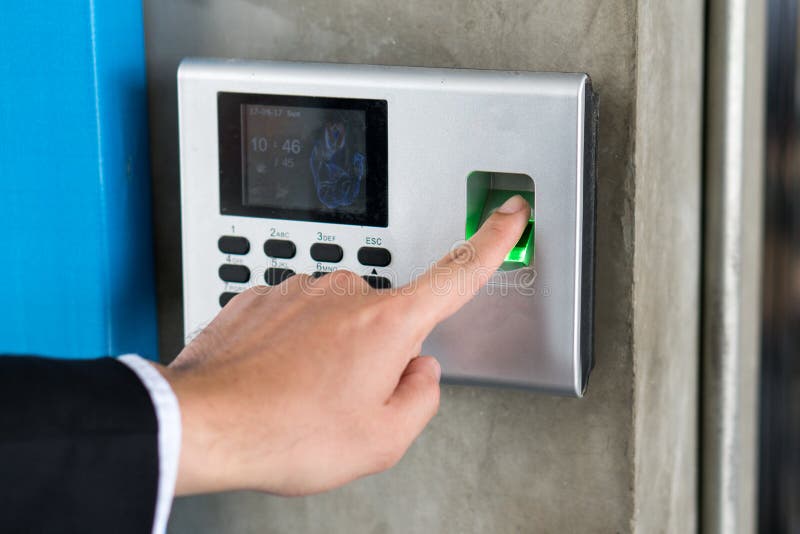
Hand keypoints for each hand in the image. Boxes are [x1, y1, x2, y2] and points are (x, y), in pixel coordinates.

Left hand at [159, 195, 530, 495]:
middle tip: (343, 399)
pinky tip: (276, 381)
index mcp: (387, 322)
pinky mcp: (262, 295)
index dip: (492, 240)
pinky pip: (296, 320)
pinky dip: (293, 348)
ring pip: (337, 321)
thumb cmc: (287, 433)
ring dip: (330, 353)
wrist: (204, 424)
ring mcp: (299, 290)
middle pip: (388, 319)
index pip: (457, 272)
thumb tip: (419, 370)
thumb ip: (422, 397)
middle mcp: (345, 293)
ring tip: (301, 395)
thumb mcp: (383, 439)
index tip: (510, 212)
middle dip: (378, 354)